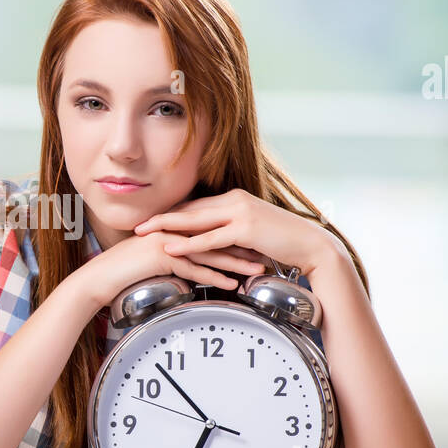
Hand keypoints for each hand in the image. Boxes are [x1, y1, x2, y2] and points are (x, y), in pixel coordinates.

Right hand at [75, 226, 265, 310]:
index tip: (255, 244)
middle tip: (266, 254)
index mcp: (171, 228)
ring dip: (235, 262)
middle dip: (242, 246)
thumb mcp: (154, 262)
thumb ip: (174, 260)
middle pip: (214, 238)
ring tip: (256, 270)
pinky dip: (214, 277)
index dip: (233, 237)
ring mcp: (166, 242)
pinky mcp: (161, 258)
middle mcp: (171, 231)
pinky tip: (231, 284)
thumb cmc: (123, 272)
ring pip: (209, 252)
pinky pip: (194, 269)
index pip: (209, 231)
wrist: (99, 278)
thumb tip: (193, 268)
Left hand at [133, 188, 336, 277]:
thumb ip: (232, 232)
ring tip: (144, 233)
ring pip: (194, 220)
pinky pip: (209, 238)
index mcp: (234, 199)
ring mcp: (239, 212)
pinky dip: (188, 244)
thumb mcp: (253, 232)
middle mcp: (234, 200)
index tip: (151, 218)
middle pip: (189, 208)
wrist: (310, 245)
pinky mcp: (245, 228)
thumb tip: (215, 242)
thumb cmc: (283, 242)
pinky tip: (171, 248)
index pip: (196, 205)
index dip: (172, 212)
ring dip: (166, 227)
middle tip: (137, 224)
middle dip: (161, 217)